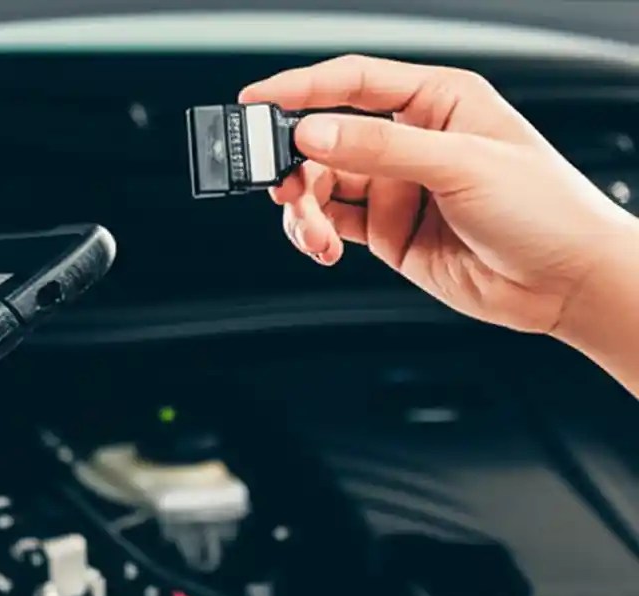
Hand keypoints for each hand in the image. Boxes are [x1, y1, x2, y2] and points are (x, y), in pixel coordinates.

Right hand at [240, 54, 638, 333]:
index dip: (301, 88)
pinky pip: (329, 223)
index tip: (257, 100)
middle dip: (294, 161)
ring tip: (311, 232)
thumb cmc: (545, 209)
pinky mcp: (386, 231)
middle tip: (274, 181)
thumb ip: (381, 148)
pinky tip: (322, 247)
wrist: (567, 283)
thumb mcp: (461, 165)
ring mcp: (395, 187)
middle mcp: (410, 140)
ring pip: (320, 185)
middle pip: (325, 138)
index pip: (354, 82)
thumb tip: (313, 132)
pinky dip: (313, 234)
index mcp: (437, 101)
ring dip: (302, 207)